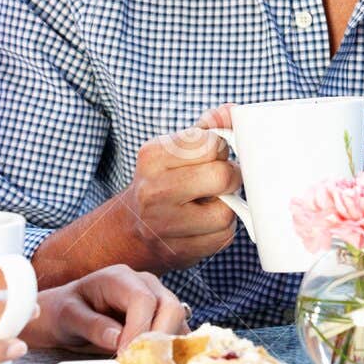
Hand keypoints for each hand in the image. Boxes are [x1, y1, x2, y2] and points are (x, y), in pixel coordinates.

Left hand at [21, 265, 190, 352]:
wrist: (69, 314)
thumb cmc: (66, 311)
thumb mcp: (68, 316)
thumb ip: (92, 325)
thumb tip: (118, 339)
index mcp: (120, 278)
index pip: (143, 300)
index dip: (139, 329)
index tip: (125, 355)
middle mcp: (146, 284)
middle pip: (170, 308)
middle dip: (159, 340)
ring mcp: (159, 299)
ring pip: (179, 322)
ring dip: (168, 348)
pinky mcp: (164, 318)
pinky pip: (178, 333)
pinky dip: (172, 351)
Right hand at [114, 104, 241, 270]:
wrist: (131, 230)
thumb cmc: (163, 181)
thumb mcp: (176, 150)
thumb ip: (208, 128)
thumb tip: (232, 111)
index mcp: (153, 156)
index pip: (211, 143)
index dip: (220, 150)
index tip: (211, 157)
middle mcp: (153, 190)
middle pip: (221, 176)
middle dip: (229, 178)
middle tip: (219, 181)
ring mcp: (164, 224)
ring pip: (226, 212)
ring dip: (226, 208)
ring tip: (208, 204)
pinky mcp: (180, 251)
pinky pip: (223, 237)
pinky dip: (221, 230)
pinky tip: (203, 225)